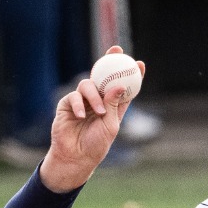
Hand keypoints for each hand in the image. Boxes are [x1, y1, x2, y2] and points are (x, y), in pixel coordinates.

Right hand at [38, 45, 144, 191]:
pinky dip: (78, 105)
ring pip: (87, 84)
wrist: (75, 157)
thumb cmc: (96, 145)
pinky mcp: (67, 104)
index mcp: (113, 105)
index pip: (123, 86)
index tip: (139, 64)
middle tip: (116, 51)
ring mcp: (82, 101)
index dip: (131, 74)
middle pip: (103, 75)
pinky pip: (73, 97)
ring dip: (95, 96)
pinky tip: (80, 116)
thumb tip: (119, 85)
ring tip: (99, 112)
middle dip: (109, 60)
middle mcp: (98, 100)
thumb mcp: (110, 125)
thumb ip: (114, 105)